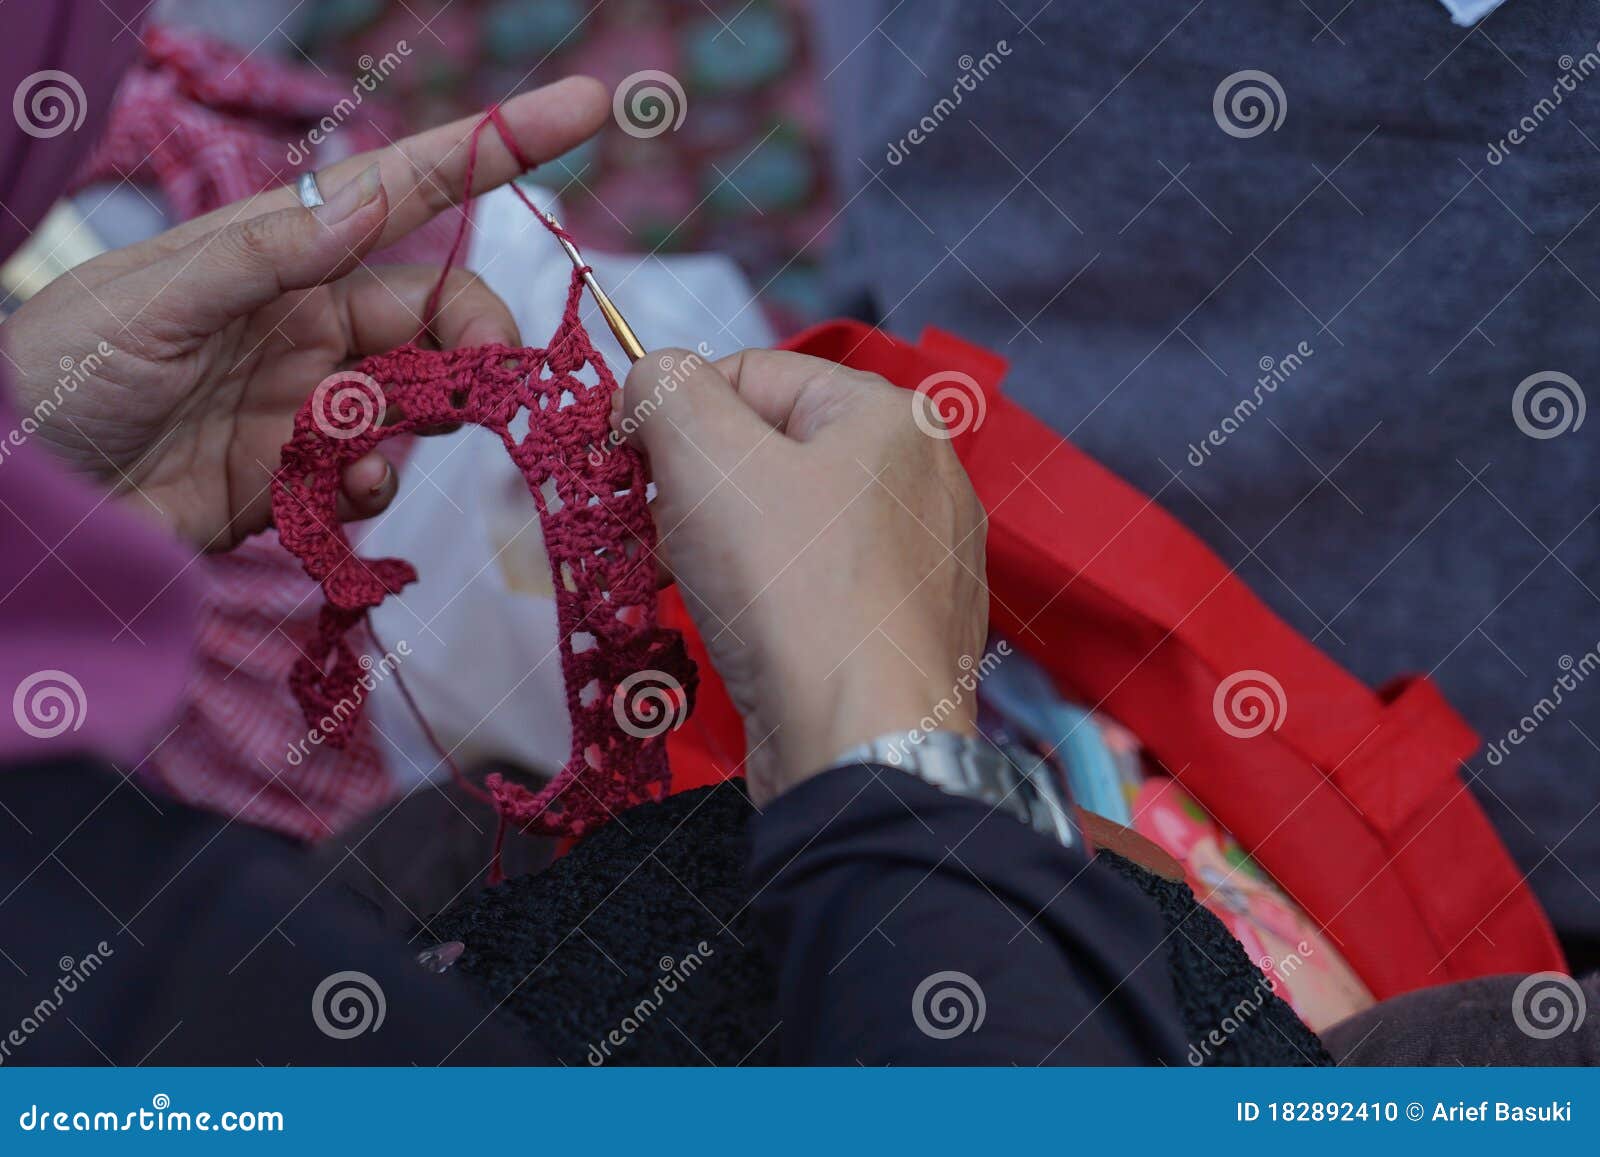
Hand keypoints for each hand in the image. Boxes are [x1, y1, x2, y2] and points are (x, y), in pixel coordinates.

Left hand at [0, 78, 607, 550]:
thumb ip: (270, 255)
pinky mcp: (299, 480)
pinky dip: (376, 488)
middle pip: (441, 314)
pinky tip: (341, 495)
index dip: (498, 148)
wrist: (20, 501)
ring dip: (421, 427)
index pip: (410, 189)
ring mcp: (307, 402)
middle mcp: (308, 320)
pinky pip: (375, 476)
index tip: (585, 110)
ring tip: (364, 456)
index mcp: (282, 253)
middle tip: (489, 385)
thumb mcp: (158, 298)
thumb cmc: (61, 371)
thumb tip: (378, 200)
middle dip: (478, 344)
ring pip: (421, 402)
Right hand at [622, 348, 988, 803]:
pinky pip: (818, 590)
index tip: (624, 462)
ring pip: (791, 525)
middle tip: (659, 533)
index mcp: (890, 415)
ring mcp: (924, 562)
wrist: (861, 745)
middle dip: (698, 489)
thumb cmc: (792, 590)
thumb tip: (652, 380)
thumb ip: (665, 389)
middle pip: (772, 452)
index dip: (673, 411)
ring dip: (724, 548)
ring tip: (696, 587)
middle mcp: (923, 480)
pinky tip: (745, 634)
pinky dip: (770, 602)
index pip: (752, 374)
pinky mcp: (906, 633)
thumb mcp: (705, 455)